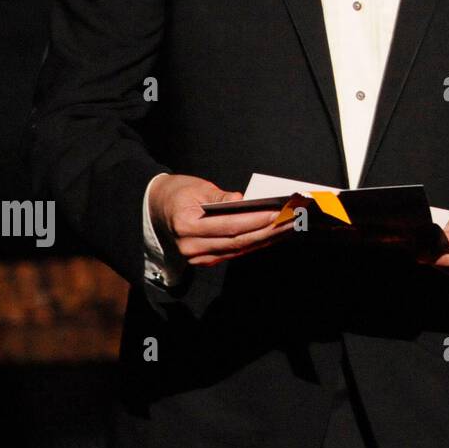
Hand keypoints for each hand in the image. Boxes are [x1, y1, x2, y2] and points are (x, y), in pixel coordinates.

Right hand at [149, 173, 295, 267]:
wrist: (156, 209)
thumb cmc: (178, 193)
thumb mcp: (196, 188)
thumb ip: (220, 197)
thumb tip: (244, 201)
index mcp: (185, 225)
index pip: (229, 226)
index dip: (255, 220)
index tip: (278, 213)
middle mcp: (190, 247)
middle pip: (237, 241)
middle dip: (268, 231)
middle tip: (292, 221)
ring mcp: (198, 257)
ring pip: (239, 249)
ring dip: (267, 239)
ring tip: (289, 228)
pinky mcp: (206, 260)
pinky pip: (235, 252)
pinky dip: (256, 244)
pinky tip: (274, 235)